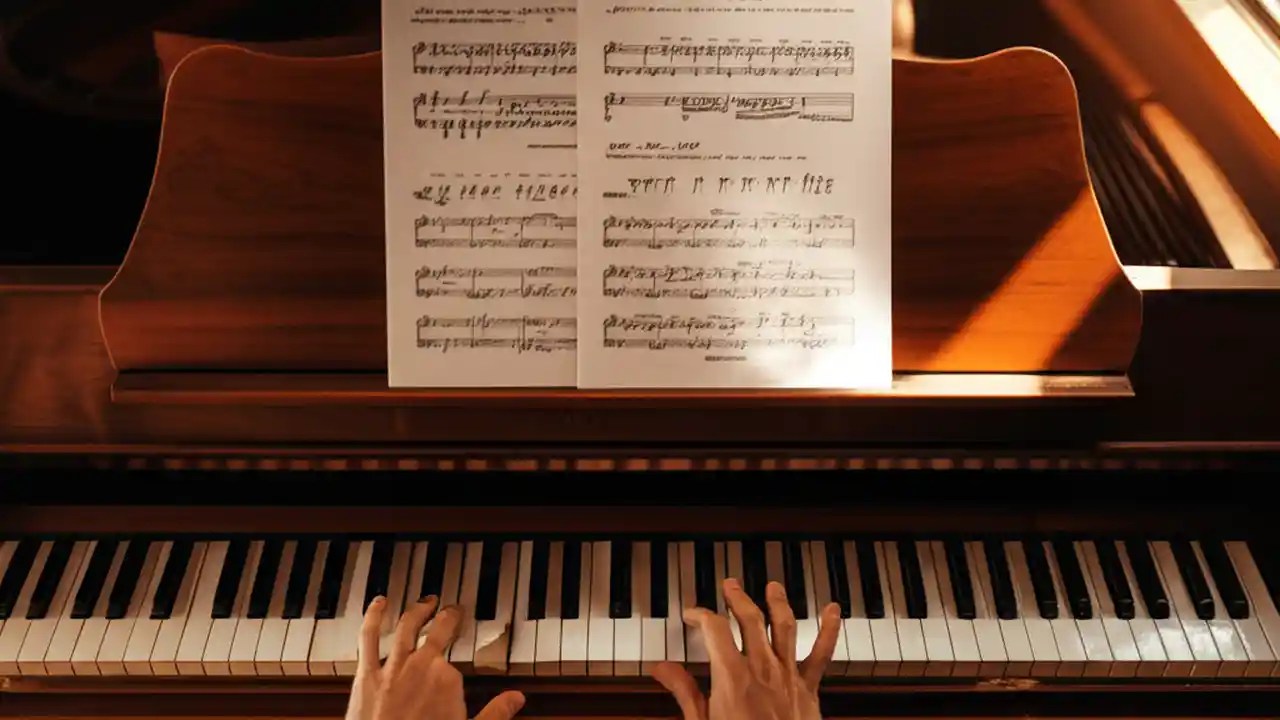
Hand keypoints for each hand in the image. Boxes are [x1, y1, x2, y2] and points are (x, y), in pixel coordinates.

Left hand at [345, 595, 525, 719]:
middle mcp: (421, 666)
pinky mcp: (367, 676)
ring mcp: (393, 668)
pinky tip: (379, 603)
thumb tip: (517, 698)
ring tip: (425, 601)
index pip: (457, 662)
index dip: (459, 662)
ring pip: (407, 627)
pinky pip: (369, 638)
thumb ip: (495, 713)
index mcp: (447, 680)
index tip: (463, 656)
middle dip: (446, 619)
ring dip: (417, 611)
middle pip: (437, 633)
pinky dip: (374, 616)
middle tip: (452, 611)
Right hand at [652, 579, 841, 719]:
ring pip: (784, 627)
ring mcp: (788, 677)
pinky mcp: (808, 690)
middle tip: (730, 586)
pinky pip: (820, 654)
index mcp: (732, 678)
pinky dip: (828, 630)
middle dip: (738, 598)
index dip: (701, 615)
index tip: (692, 614)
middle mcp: (762, 670)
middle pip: (750, 619)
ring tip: (772, 586)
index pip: (714, 629)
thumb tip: (663, 669)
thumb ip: (685, 693)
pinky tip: (831, 611)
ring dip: (776, 602)